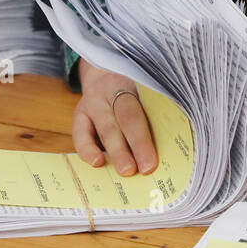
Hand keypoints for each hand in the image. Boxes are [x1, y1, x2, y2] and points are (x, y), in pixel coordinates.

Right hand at [71, 59, 157, 174]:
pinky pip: (80, 134)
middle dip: (137, 145)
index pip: (144, 110)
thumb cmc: (134, 93)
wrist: (104, 76)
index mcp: (136, 84)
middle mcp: (113, 91)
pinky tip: (97, 162)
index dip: (147, 137)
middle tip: (145, 169)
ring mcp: (93, 102)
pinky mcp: (79, 114)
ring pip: (107, 128)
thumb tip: (167, 151)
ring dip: (117, 151)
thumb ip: (154, 115)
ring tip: (126, 171)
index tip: (154, 161)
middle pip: (126, 118)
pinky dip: (87, 150)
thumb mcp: (146, 94)